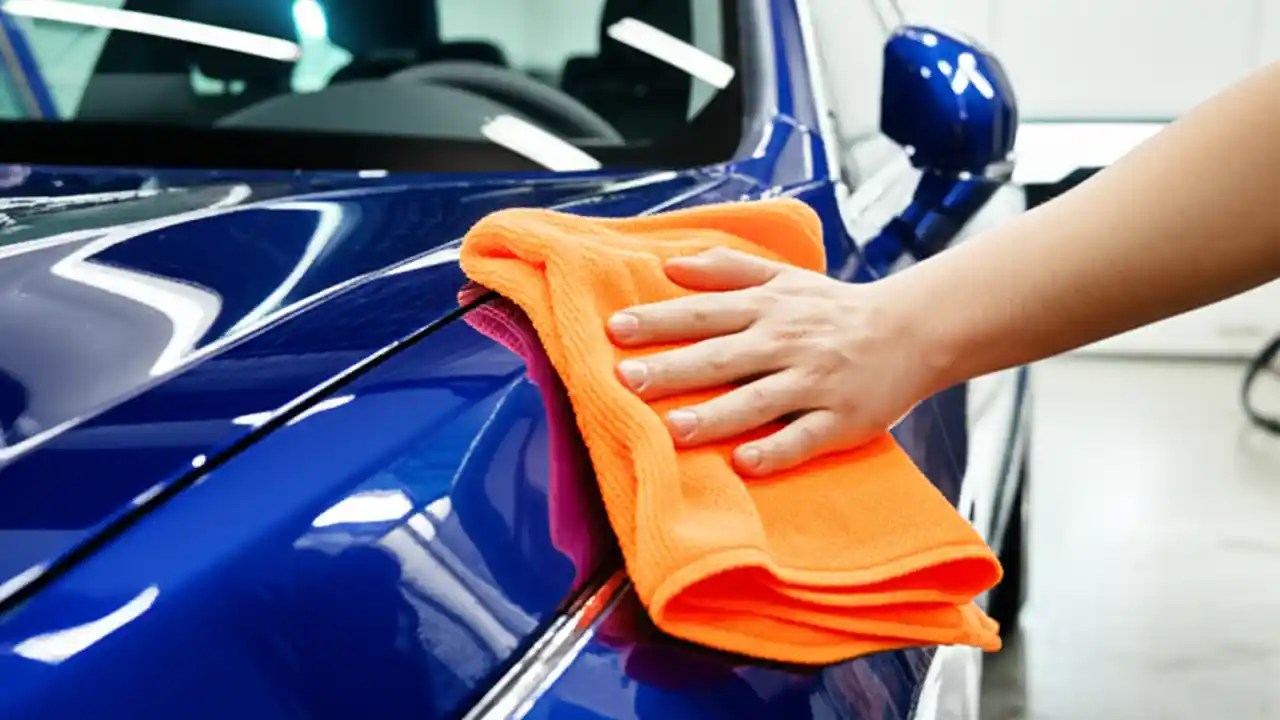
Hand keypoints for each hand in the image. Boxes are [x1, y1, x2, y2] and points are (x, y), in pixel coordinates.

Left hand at [607, 248, 945, 475]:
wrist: (911, 330)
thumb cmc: (834, 308)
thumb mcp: (784, 276)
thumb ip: (727, 270)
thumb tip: (671, 265)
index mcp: (767, 309)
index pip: (703, 314)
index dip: (659, 321)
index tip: (615, 329)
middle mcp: (786, 343)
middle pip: (721, 357)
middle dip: (672, 369)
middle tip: (625, 380)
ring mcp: (814, 382)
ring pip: (759, 400)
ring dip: (716, 415)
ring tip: (674, 429)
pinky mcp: (841, 419)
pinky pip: (805, 437)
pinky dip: (777, 450)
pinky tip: (745, 463)